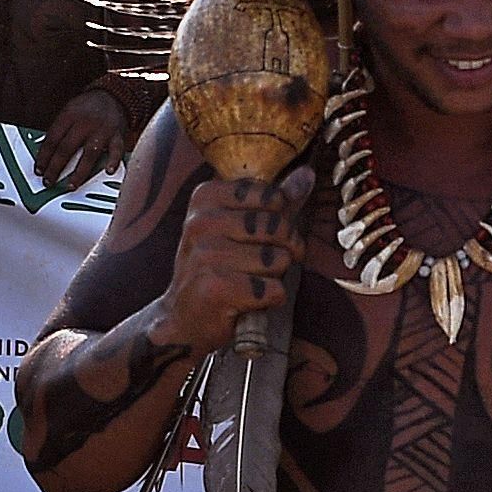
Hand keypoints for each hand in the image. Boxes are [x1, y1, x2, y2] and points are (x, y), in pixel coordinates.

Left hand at [40, 80, 131, 190]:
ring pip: (89, 154)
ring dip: (79, 172)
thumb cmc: (88, 108)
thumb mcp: (69, 111)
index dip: (44, 156)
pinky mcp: (117, 136)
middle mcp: (85, 123)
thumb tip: (46, 155)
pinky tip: (108, 171)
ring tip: (71, 186)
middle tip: (49, 181)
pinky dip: (113, 161)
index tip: (39, 170)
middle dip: (56, 168)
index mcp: (69, 115)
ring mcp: (102, 130)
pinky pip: (115, 150)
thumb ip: (60, 131)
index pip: (52, 139)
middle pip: (67, 148)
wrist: (114, 95)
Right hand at [154, 174, 306, 356]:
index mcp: (206, 197)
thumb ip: (275, 202)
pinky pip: (274, 290)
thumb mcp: (240, 227)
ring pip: (279, 260)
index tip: (261, 236)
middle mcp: (202, 222)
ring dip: (274, 277)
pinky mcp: (216, 288)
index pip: (272, 196)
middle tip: (262, 264)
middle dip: (283, 249)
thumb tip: (307, 175)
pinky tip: (247, 301)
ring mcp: (206, 254)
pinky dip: (269, 300)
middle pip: (279, 227)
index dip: (279, 220)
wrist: (184, 317)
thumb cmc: (217, 267)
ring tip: (250, 282)